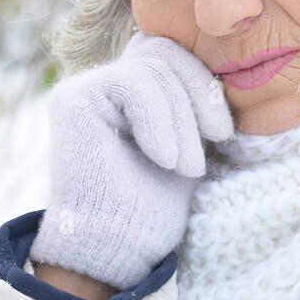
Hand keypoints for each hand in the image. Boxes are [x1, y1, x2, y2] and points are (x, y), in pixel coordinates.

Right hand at [29, 30, 234, 290]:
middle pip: (164, 51)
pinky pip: (130, 82)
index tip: (224, 131)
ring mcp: (85, 87)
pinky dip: (158, 120)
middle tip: (217, 140)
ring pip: (152, 67)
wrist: (118, 248)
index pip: (173, 53)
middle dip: (199, 95)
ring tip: (186, 166)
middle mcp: (103, 82)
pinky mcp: (74, 99)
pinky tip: (165, 159)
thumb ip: (191, 104)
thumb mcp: (187, 144)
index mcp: (130, 89)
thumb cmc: (153, 206)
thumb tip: (225, 66)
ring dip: (181, 119)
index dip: (203, 83)